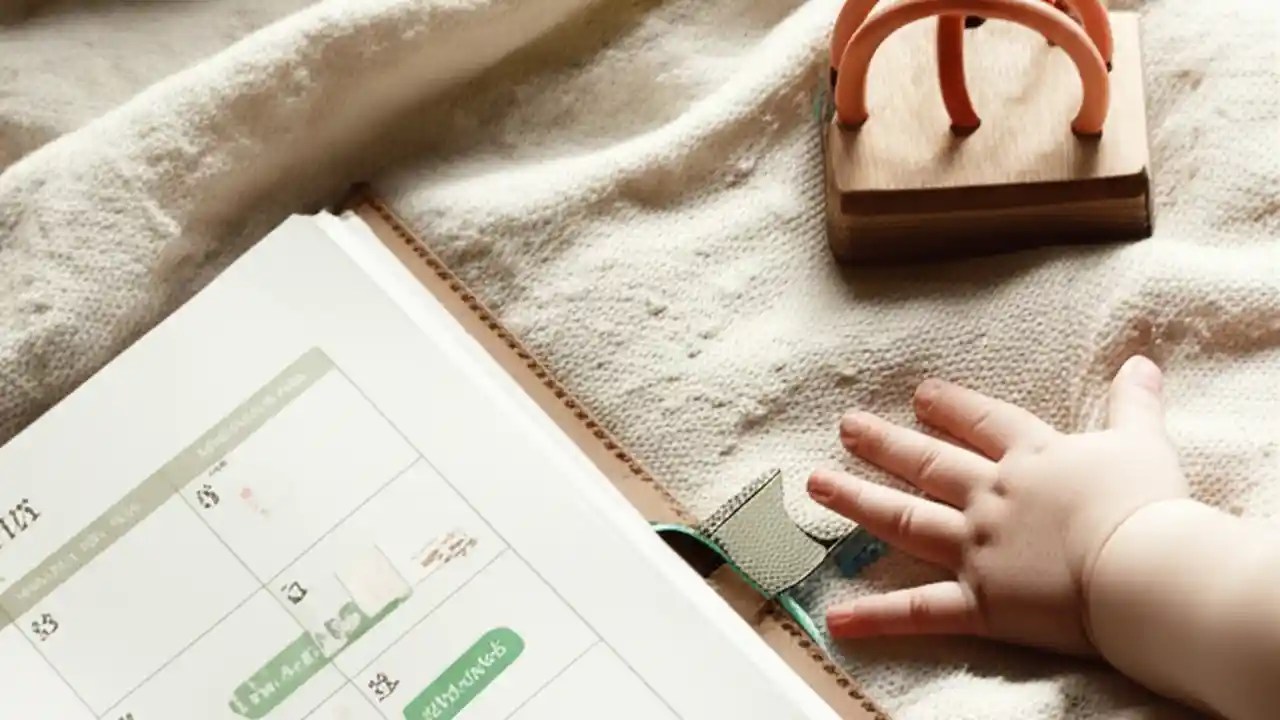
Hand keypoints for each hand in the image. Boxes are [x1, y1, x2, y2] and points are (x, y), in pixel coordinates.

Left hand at [808, 355, 1187, 654]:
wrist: (1141, 569)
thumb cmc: (1147, 507)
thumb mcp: (1143, 444)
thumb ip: (1134, 405)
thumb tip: (1142, 362)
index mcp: (1031, 459)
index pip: (983, 423)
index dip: (951, 406)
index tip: (920, 394)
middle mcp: (992, 497)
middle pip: (928, 463)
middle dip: (884, 443)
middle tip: (846, 426)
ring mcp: (977, 548)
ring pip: (905, 519)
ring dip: (857, 501)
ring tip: (816, 485)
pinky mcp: (979, 603)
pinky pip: (918, 610)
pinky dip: (876, 616)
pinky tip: (835, 618)